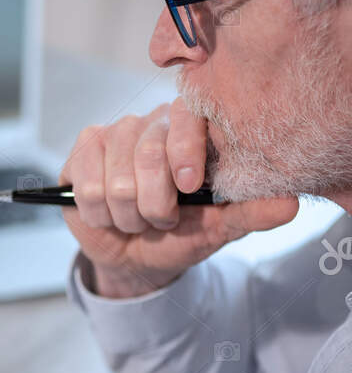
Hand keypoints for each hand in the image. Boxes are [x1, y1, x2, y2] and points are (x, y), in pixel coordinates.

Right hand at [61, 99, 298, 298]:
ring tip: (135, 220)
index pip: (186, 117)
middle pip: (148, 154)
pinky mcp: (82, 152)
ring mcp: (113, 134)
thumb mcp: (221, 227)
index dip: (185, 151)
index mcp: (191, 129)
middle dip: (154, 205)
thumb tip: (290, 203)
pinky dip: (98, 213)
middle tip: (162, 221)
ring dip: (126, 215)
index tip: (190, 187)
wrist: (135, 256)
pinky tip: (106, 215)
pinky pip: (86, 185)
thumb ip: (252, 213)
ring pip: (115, 179)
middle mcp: (152, 123)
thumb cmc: (182, 233)